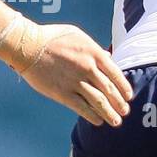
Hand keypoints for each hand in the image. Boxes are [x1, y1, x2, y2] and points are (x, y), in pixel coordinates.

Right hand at [0, 16, 132, 124]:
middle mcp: (88, 68)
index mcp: (94, 53)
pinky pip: (82, 108)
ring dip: (109, 113)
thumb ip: (95, 48)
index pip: (116, 74)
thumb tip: (109, 58)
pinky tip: (98, 121)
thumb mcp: (78, 35)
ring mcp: (75, 81)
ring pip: (99, 102)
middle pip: (109, 90)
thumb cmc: (52, 37)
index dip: (124, 87)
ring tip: (116, 121)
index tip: (129, 96)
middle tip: (125, 111)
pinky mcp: (62, 93)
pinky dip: (92, 116)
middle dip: (119, 103)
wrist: (27, 46)